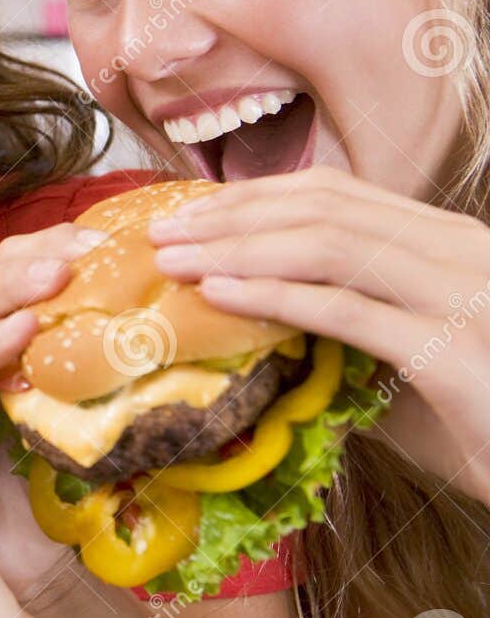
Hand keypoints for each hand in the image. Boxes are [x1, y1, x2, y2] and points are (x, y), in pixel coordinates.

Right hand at [0, 223, 105, 595]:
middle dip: (30, 256)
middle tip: (84, 249)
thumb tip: (194, 344)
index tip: (110, 233)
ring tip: (49, 283)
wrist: (20, 571)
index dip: (55, 243)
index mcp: (1, 345)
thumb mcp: (93, 422)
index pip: (19, 273)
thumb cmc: (52, 496)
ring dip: (2, 295)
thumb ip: (116, 381)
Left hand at [148, 166, 489, 505]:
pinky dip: (277, 298)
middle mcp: (457, 253)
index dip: (254, 197)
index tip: (188, 212)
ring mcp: (459, 296)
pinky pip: (350, 312)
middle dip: (231, 218)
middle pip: (322, 210)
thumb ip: (346, 338)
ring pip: (330, 246)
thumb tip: (258, 333)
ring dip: (239, 250)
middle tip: (161, 234)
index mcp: (446, 243)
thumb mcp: (407, 367)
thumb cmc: (484, 422)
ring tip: (175, 262)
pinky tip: (221, 296)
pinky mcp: (451, 352)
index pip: (337, 195)